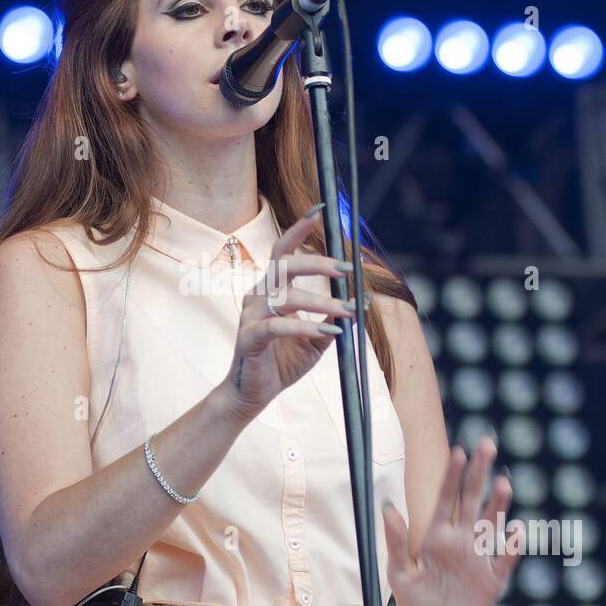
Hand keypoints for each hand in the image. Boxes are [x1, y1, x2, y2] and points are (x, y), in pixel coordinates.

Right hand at [218, 205, 357, 422]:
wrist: (253, 395)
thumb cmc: (281, 362)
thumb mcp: (315, 340)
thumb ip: (330, 319)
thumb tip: (357, 305)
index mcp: (270, 290)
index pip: (283, 251)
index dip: (299, 229)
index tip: (320, 210)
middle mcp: (257, 296)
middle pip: (285, 266)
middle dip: (318, 263)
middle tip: (347, 269)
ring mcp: (251, 316)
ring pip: (287, 297)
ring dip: (323, 302)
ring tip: (349, 311)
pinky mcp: (249, 339)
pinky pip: (278, 326)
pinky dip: (307, 326)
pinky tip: (332, 330)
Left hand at [382, 435, 520, 605]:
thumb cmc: (416, 600)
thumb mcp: (399, 573)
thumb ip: (395, 542)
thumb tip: (388, 508)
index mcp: (437, 536)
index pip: (446, 499)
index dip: (452, 475)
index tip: (458, 450)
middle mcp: (461, 540)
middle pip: (472, 500)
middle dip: (479, 473)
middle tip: (487, 445)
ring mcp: (479, 557)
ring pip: (491, 523)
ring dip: (498, 504)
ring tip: (503, 482)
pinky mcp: (493, 578)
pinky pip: (505, 559)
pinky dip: (511, 546)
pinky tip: (515, 530)